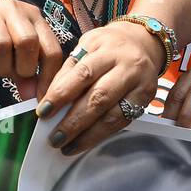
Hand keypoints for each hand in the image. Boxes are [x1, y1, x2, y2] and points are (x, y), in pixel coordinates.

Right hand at [0, 0, 65, 99]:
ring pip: (0, 44)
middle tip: (13, 74)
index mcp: (34, 17)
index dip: (48, 77)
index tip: (41, 97)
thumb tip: (33, 96)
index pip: (51, 48)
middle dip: (23, 68)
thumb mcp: (18, 60)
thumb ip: (29, 76)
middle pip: (27, 42)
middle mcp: (13, 8)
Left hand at [35, 19, 163, 154]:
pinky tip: (85, 142)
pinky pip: (122, 123)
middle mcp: (127, 66)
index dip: (61, 95)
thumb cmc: (107, 47)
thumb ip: (67, 73)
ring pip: (112, 116)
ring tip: (67, 147)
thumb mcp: (85, 48)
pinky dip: (101, 135)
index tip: (43, 112)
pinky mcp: (146, 100)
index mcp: (106, 49)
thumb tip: (47, 102)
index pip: (82, 74)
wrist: (143, 43)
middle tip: (55, 138)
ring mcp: (140, 84)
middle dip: (74, 122)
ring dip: (87, 135)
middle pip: (99, 98)